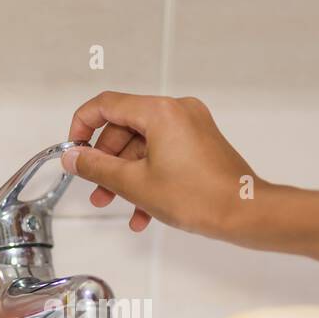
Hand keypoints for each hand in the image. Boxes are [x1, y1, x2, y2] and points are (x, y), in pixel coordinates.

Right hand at [63, 92, 254, 237]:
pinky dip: (148, 177)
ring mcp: (191, 127)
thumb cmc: (199, 197)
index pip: (106, 104)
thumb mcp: (135, 184)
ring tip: (114, 204)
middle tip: (95, 187)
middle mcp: (177, 111)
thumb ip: (97, 168)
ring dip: (126, 175)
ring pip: (143, 145)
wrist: (245, 213)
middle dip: (106, 161)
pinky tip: (142, 213)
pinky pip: (163, 154)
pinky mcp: (200, 144)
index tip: (74, 150)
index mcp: (160, 111)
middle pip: (125, 127)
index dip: (82, 126)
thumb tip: (74, 158)